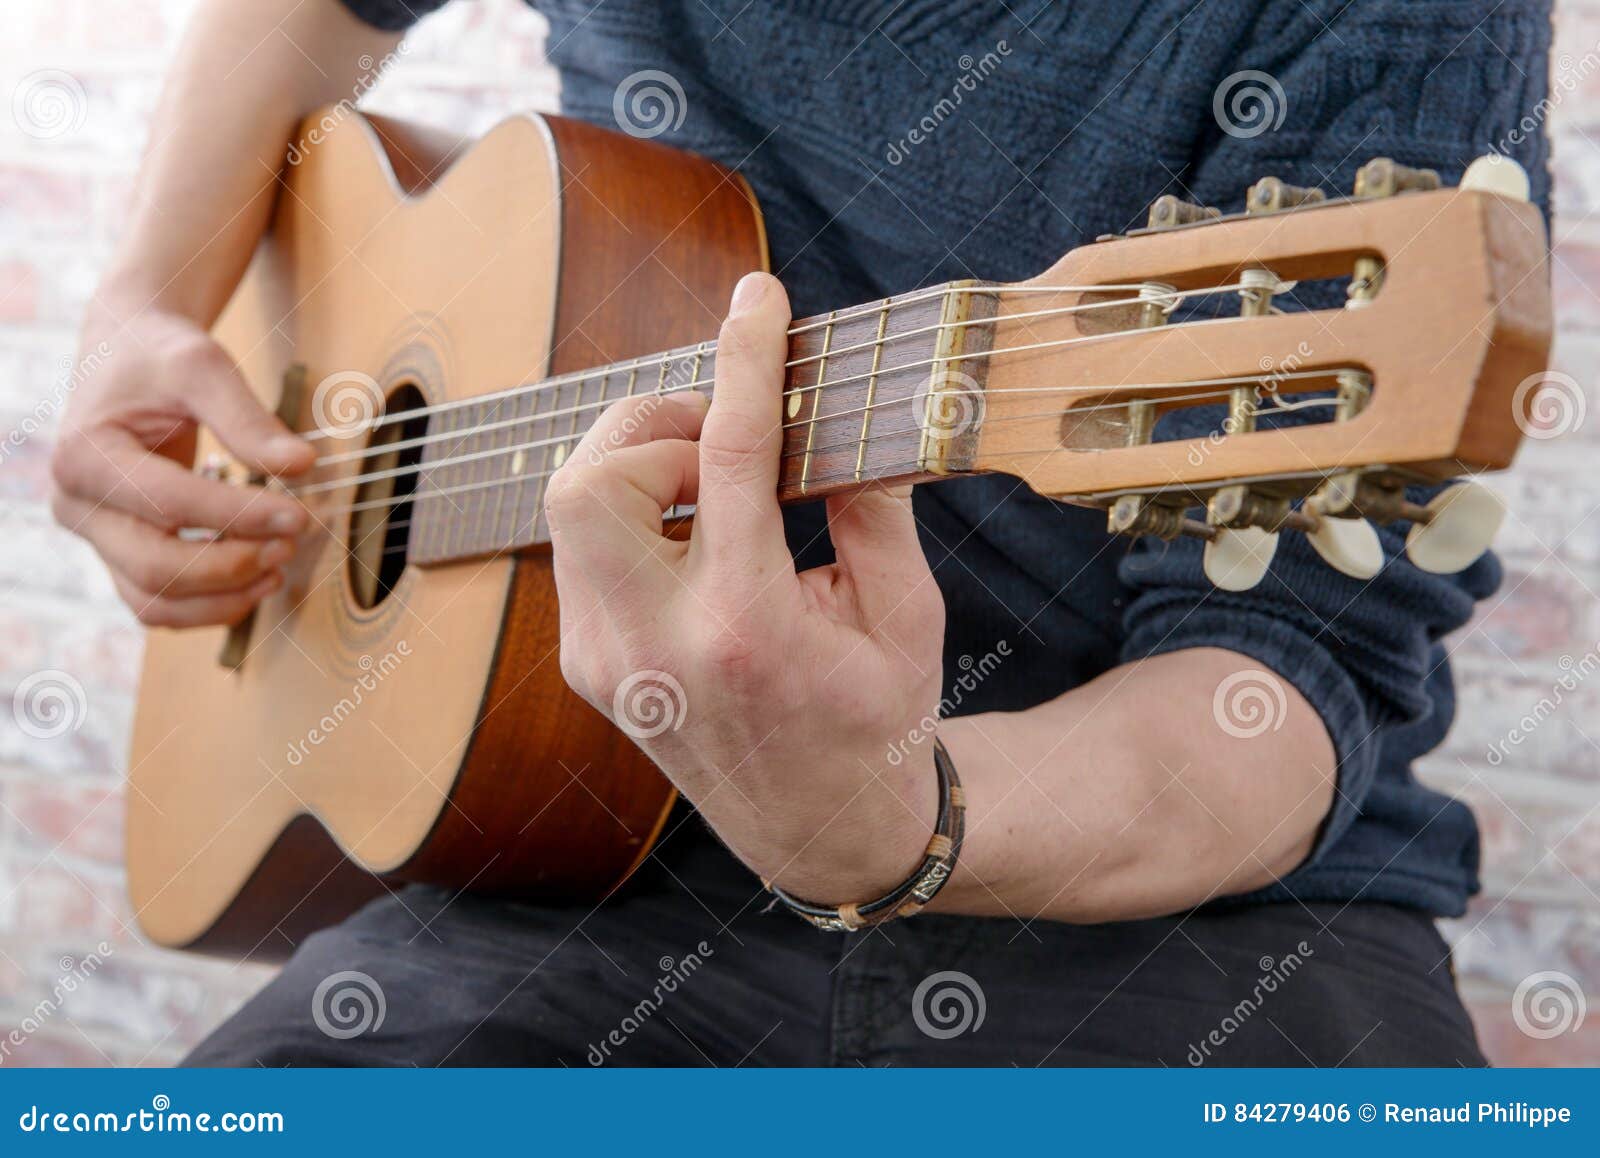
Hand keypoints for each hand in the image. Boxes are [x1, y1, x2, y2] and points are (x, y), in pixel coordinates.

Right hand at [50, 303, 312, 626]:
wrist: (126, 355)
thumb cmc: (157, 356)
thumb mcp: (203, 364)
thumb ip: (249, 418)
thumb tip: (303, 465)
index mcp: (85, 456)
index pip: (170, 505)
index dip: (240, 516)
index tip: (298, 514)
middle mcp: (78, 505)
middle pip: (156, 568)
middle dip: (232, 566)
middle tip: (290, 543)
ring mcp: (96, 535)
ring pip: (155, 602)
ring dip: (224, 599)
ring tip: (278, 567)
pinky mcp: (119, 553)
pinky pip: (160, 603)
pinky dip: (210, 603)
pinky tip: (257, 576)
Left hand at [547, 273, 946, 903]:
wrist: (820, 833)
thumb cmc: (877, 723)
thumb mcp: (906, 614)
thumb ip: (871, 505)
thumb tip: (841, 409)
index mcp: (746, 633)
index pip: (726, 461)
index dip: (743, 361)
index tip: (758, 298)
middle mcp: (653, 650)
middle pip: (593, 480)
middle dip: (652, 423)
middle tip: (721, 429)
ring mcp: (606, 664)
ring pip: (572, 509)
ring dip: (638, 465)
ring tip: (712, 481)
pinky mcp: (590, 666)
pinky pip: (584, 552)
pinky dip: (633, 514)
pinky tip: (694, 530)